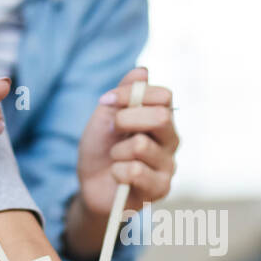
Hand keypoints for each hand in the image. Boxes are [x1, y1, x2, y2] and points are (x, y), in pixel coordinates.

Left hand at [76, 67, 178, 217]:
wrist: (90, 187)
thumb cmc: (101, 150)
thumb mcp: (104, 117)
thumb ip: (123, 94)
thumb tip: (142, 70)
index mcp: (161, 119)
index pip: (164, 96)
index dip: (133, 94)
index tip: (107, 101)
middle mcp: (170, 140)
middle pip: (161, 117)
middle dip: (126, 119)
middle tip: (113, 130)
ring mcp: (168, 165)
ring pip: (141, 145)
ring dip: (117, 151)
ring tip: (115, 158)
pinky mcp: (161, 189)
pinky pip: (135, 171)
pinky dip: (117, 172)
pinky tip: (117, 176)